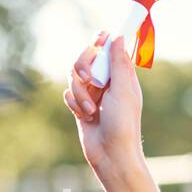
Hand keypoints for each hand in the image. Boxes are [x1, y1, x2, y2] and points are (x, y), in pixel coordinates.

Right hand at [63, 34, 145, 183]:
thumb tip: (118, 37)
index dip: (102, 42)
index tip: (98, 38)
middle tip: (88, 77)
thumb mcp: (123, 90)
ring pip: (74, 76)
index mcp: (122, 77)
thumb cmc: (123, 124)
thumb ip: (118, 63)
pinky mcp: (80, 106)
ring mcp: (92, 95)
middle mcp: (107, 84)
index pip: (110, 51)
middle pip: (86, 58)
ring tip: (91, 109)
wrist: (111, 154)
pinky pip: (68, 93)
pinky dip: (74, 103)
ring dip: (80, 92)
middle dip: (83, 65)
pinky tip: (85, 116)